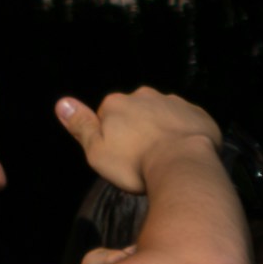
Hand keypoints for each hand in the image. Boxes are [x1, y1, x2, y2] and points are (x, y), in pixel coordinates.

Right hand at [59, 84, 219, 193]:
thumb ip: (80, 125)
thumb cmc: (135, 164)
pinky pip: (189, 121)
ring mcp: (174, 102)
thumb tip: (62, 102)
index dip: (115, 137)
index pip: (109, 116)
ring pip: (164, 114)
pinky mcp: (200, 115)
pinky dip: (187, 133)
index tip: (124, 156)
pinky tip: (187, 151)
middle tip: (147, 156)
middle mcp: (144, 95)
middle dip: (140, 129)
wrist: (184, 168)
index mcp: (116, 103)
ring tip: (168, 155)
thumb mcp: (97, 151)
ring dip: (164, 129)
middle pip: (137, 112)